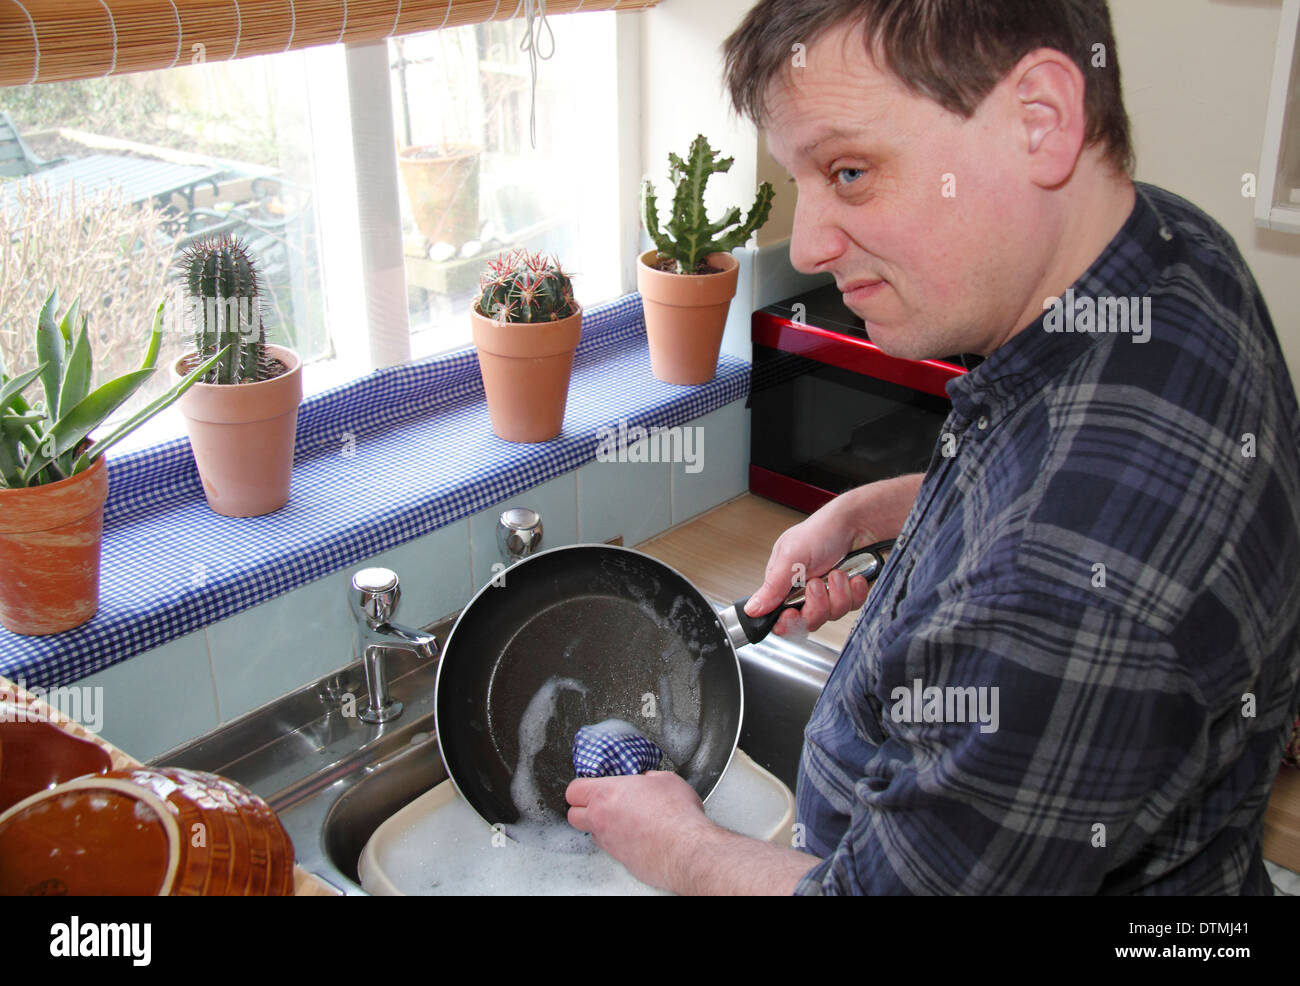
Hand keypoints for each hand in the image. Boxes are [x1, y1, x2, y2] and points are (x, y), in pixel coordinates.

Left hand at [565, 771, 710, 890]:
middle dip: (583, 809)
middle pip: (573, 815)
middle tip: (600, 802)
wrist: (686, 849)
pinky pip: (612, 848)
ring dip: (602, 826)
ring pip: (593, 833)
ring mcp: (610, 843)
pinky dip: (619, 841)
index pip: (573, 790)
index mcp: (606, 794)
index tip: (592, 785)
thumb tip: (645, 780)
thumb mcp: (664, 779)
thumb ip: (647, 778)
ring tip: (624, 819)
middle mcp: (601, 820)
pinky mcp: (622, 860)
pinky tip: (638, 835)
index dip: (582, 787)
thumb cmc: (676, 814)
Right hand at [744, 499, 873, 635]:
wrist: (859, 522)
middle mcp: (805, 591)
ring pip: (833, 615)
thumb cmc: (824, 530)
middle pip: (808, 620)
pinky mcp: (849, 594)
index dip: (787, 621)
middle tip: (817, 583)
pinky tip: (853, 575)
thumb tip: (752, 609)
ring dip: (838, 592)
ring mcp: (829, 594)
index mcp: (784, 582)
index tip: (793, 614)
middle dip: (817, 604)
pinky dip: (855, 591)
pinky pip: (853, 607)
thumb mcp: (792, 556)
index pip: (780, 616)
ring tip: (837, 572)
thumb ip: (772, 586)